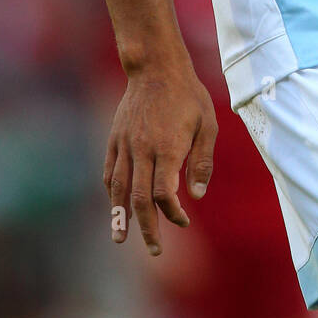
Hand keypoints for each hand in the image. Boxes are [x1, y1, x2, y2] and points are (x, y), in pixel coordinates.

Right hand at [103, 58, 217, 254]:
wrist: (156, 67)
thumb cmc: (188, 95)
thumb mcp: (208, 124)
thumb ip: (202, 161)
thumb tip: (197, 195)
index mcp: (167, 148)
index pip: (163, 194)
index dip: (173, 213)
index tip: (183, 220)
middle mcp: (142, 150)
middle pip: (138, 199)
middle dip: (146, 228)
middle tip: (154, 250)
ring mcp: (125, 144)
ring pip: (117, 189)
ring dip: (120, 217)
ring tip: (120, 239)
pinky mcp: (114, 139)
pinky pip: (109, 171)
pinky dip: (111, 192)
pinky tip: (115, 206)